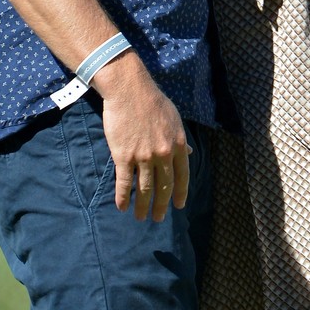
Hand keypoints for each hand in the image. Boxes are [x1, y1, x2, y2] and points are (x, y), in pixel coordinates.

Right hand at [95, 53, 190, 222]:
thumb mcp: (174, 118)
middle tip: (158, 218)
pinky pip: (125, 182)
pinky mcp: (124, 156)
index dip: (180, 193)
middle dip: (161, 205)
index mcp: (177, 144)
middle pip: (164, 186)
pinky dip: (123, 197)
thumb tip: (188, 151)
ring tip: (141, 218)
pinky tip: (122, 207)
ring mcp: (143, 157)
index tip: (178, 206)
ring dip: (143, 206)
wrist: (129, 90)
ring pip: (145, 189)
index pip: (182, 176)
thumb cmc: (152, 101)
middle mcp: (163, 154)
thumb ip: (180, 138)